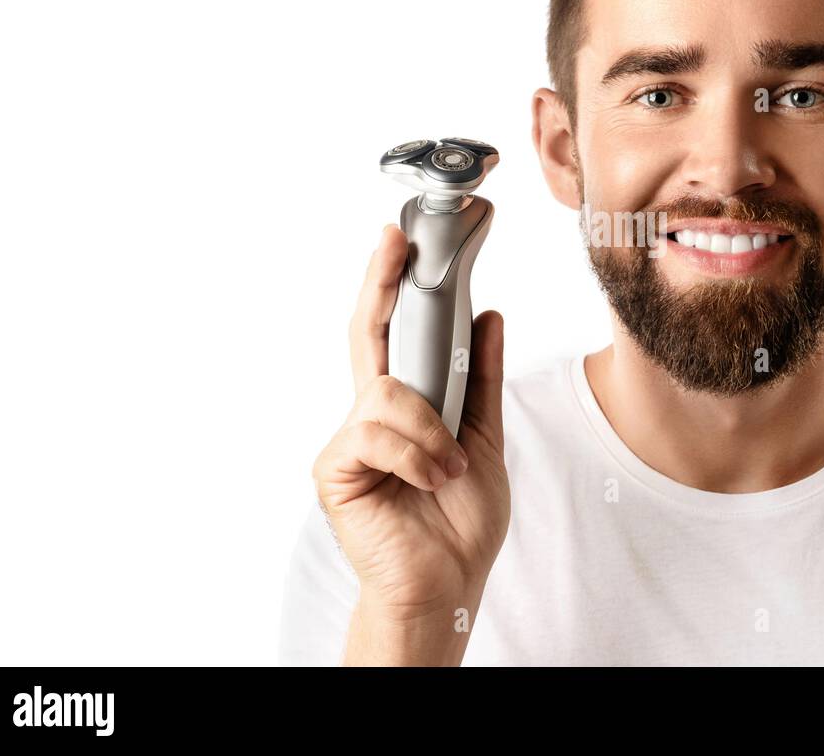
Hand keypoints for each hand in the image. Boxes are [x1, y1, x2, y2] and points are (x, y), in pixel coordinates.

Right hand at [312, 224, 509, 627]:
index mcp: (406, 404)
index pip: (394, 332)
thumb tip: (488, 317)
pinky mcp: (335, 468)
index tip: (402, 239)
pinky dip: (416, 453)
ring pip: (387, 391)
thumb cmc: (459, 520)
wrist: (446, 584)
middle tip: (395, 241)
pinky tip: (431, 478)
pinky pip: (376, 432)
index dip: (394, 284)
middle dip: (380, 283)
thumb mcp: (485, 437)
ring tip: (450, 466)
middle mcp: (372, 414)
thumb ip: (483, 379)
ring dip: (431, 428)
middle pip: (368, 335)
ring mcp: (351, 440)